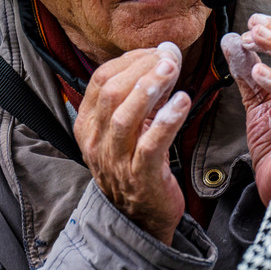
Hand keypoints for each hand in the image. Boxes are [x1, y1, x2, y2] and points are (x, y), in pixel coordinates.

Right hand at [74, 42, 191, 244]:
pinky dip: (166, 120)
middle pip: (111, 93)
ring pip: (125, 117)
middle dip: (142, 68)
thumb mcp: (127, 129)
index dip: (130, 60)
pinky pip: (150, 145)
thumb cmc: (137, 166)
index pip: (100, 80)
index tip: (155, 51)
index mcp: (88, 125)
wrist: (141, 218)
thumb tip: (163, 57)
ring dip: (150, 88)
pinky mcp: (141, 177)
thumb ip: (138, 97)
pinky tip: (182, 102)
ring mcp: (116, 161)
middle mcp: (97, 141)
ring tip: (172, 70)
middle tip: (169, 57)